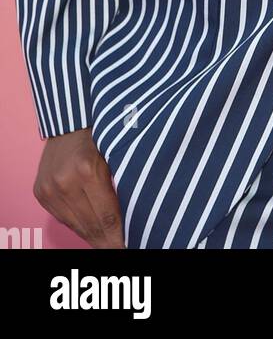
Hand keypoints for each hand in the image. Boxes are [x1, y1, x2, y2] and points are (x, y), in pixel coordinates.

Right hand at [33, 127, 125, 247]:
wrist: (70, 121)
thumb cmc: (101, 133)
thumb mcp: (117, 153)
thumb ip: (122, 184)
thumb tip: (136, 218)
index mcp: (86, 170)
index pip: (107, 217)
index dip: (120, 236)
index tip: (131, 244)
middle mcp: (64, 182)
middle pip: (91, 225)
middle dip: (109, 241)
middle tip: (123, 247)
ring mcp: (49, 188)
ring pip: (76, 226)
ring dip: (94, 237)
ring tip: (110, 243)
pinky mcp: (40, 192)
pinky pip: (64, 218)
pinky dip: (80, 225)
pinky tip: (93, 229)